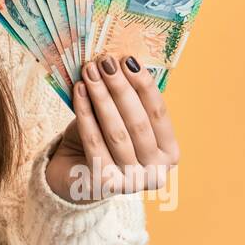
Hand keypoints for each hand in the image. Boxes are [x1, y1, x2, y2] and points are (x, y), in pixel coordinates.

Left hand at [44, 54, 179, 203]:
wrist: (75, 174)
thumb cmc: (103, 141)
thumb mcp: (120, 120)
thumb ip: (127, 100)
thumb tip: (122, 62)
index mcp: (169, 153)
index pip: (159, 113)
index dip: (144, 85)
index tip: (128, 59)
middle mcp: (157, 172)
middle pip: (138, 122)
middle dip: (120, 88)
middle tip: (105, 61)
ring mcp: (133, 182)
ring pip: (116, 131)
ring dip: (101, 96)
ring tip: (89, 71)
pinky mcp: (106, 185)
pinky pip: (94, 142)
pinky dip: (85, 113)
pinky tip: (79, 91)